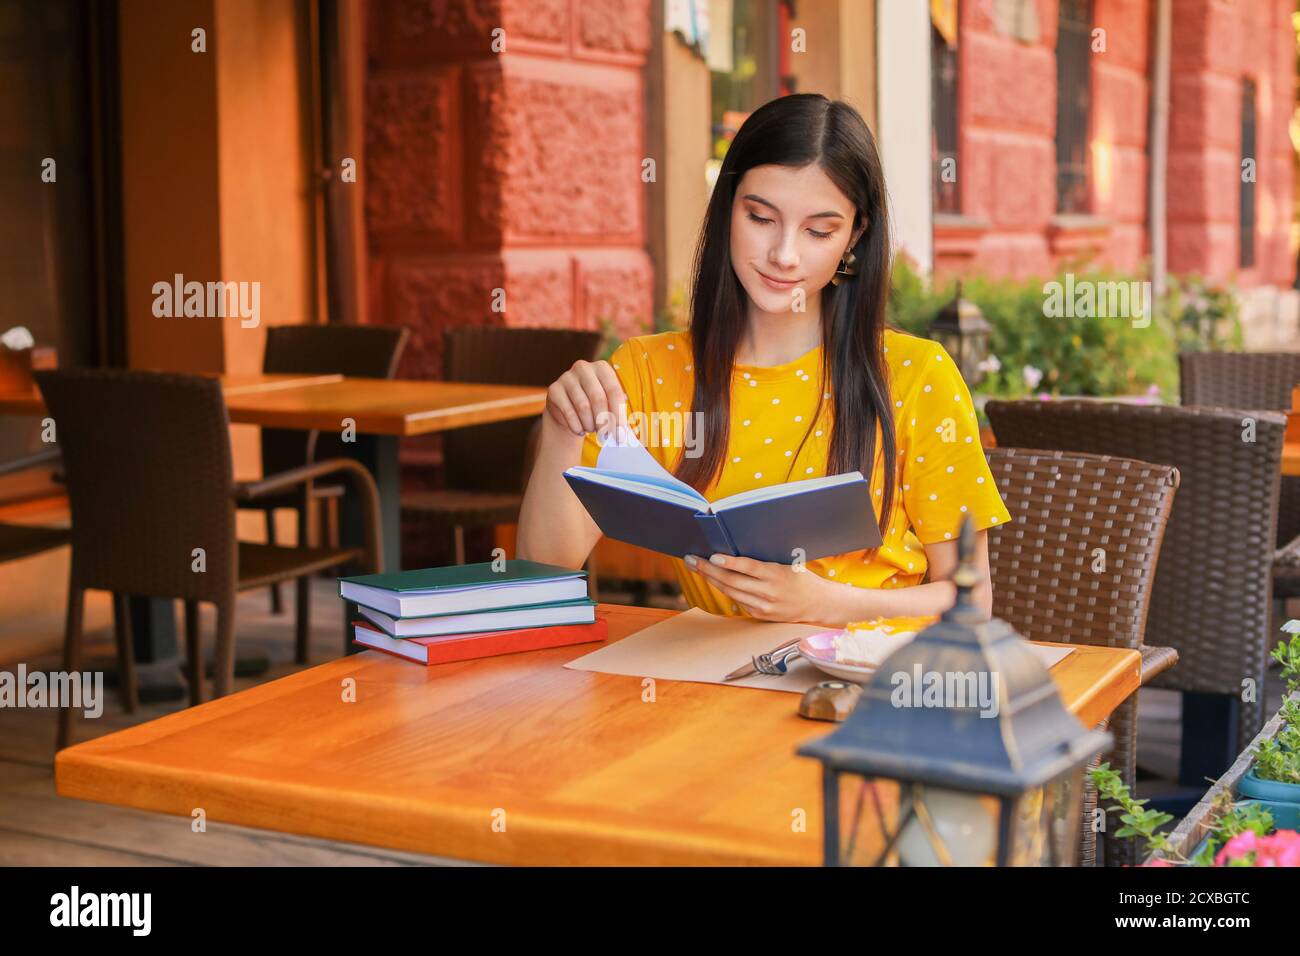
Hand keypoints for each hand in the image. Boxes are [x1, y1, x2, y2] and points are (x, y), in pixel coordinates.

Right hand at [545, 359, 626, 438]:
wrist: (567, 406)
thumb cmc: (593, 405)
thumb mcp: (607, 404)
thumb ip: (615, 415)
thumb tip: (621, 433)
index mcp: (602, 368)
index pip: (614, 390)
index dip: (618, 413)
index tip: (620, 432)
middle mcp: (584, 368)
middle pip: (598, 398)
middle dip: (603, 421)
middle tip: (605, 435)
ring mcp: (567, 377)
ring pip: (583, 406)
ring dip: (589, 424)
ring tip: (591, 429)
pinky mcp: (554, 389)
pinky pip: (568, 412)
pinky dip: (576, 426)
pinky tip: (580, 430)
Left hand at [683, 553, 842, 624]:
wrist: (817, 604)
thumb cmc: (800, 577)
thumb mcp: (787, 563)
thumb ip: (764, 560)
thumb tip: (735, 547)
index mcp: (776, 574)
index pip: (748, 567)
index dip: (729, 562)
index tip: (712, 555)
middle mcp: (768, 592)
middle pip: (732, 581)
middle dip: (708, 569)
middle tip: (691, 559)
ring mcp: (763, 606)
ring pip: (730, 592)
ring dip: (710, 578)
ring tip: (696, 566)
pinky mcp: (759, 614)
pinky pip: (737, 600)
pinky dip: (723, 589)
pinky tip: (712, 578)